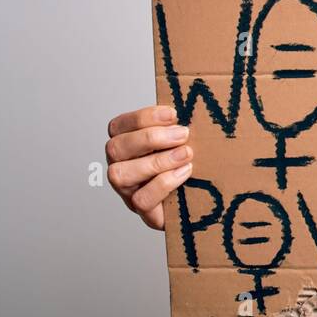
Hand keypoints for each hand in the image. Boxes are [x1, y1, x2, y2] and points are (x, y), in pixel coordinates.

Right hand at [105, 105, 193, 230]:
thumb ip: (178, 127)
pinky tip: (184, 173)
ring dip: (156, 161)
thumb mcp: (182, 142)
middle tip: (183, 134)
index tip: (173, 114)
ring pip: (120, 174)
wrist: (202, 201)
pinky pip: (141, 200)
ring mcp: (128, 191)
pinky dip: (163, 183)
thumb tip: (194, 105)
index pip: (118, 126)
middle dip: (150, 138)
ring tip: (185, 154)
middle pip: (115, 148)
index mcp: (126, 145)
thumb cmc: (188, 164)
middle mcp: (120, 166)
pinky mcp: (143, 211)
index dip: (143, 117)